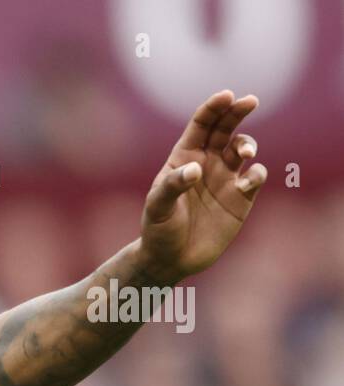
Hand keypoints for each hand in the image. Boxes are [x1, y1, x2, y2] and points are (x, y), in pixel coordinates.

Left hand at [138, 90, 266, 285]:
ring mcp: (226, 178)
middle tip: (250, 101)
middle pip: (226, 128)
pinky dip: (256, 174)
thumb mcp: (158, 208)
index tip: (226, 96)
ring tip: (244, 153)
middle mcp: (207, 163)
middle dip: (238, 111)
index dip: (214, 108)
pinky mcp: (241, 197)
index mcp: (184, 158)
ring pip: (243, 148)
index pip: (201, 125)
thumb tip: (195, 170)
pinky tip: (246, 183)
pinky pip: (255, 176)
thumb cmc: (158, 230)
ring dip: (248, 144)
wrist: (171, 259)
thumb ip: (173, 186)